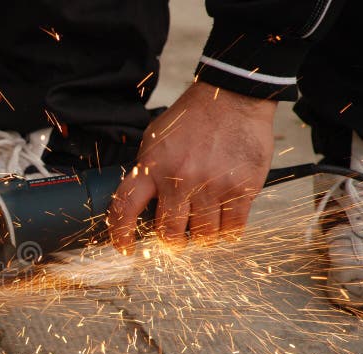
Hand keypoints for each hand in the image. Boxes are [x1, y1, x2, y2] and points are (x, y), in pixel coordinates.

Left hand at [108, 82, 276, 252]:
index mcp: (151, 168)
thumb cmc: (193, 119)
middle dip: (172, 241)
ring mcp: (211, 186)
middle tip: (177, 234)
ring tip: (204, 221)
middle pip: (168, 234)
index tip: (125, 247)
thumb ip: (145, 172)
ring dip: (202, 236)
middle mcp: (179, 180)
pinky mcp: (241, 189)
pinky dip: (227, 232)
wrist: (233, 97)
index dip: (121, 234)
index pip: (125, 209)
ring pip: (203, 237)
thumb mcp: (155, 140)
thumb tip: (136, 206)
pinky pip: (232, 230)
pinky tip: (224, 221)